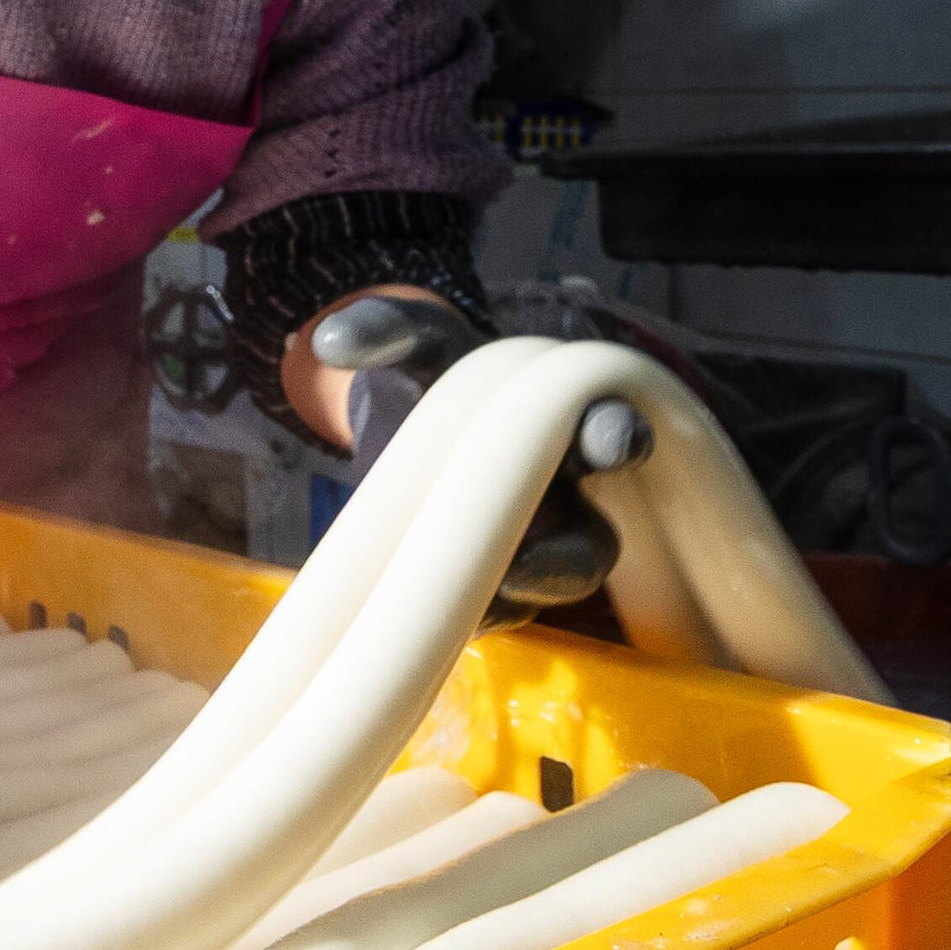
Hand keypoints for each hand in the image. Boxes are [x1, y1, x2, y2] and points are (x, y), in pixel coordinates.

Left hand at [307, 293, 645, 613]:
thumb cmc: (440, 376)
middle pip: (593, 545)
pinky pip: (499, 616)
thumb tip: (331, 341)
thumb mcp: (419, 341)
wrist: (412, 422)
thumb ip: (387, 329)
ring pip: (545, 595)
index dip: (619, 437)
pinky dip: (472, 617)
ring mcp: (535, 551)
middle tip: (526, 564)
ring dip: (514, 603)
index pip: (610, 430)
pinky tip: (432, 620)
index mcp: (565, 423)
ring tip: (465, 598)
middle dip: (570, 557)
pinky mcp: (495, 588)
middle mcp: (566, 497)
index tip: (613, 442)